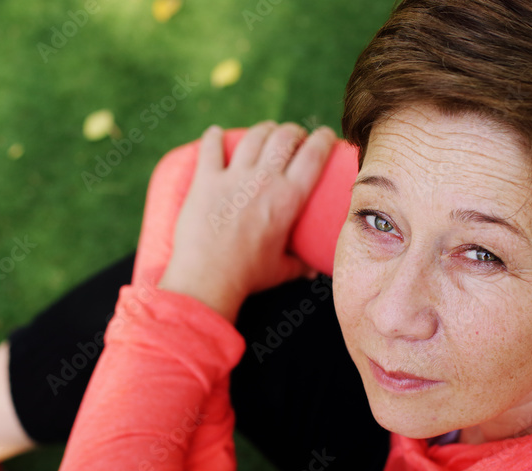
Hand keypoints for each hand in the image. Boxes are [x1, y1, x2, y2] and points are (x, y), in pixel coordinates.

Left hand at [158, 121, 337, 321]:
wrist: (207, 279)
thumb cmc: (247, 277)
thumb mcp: (281, 270)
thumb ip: (300, 266)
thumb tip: (313, 271)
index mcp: (289, 199)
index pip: (314, 154)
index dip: (323, 138)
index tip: (325, 136)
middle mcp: (264, 181)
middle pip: (284, 137)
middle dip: (292, 131)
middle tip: (293, 138)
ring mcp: (233, 178)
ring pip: (253, 137)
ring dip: (262, 130)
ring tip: (265, 132)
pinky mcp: (205, 180)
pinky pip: (211, 148)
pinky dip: (214, 137)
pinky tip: (216, 134)